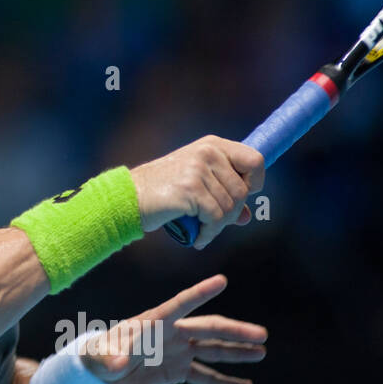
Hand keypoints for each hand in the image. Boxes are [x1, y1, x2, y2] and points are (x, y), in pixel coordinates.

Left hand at [79, 274, 265, 383]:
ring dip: (237, 352)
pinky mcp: (179, 370)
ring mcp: (178, 351)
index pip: (180, 305)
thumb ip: (108, 358)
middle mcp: (171, 333)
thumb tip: (117, 363)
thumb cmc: (98, 355)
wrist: (102, 372)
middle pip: (207, 328)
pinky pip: (205, 377)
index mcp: (153, 322)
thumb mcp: (98, 357)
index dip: (199, 293)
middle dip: (234, 331)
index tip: (221, 281)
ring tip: (261, 352)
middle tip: (261, 334)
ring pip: (213, 350)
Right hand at [130, 136, 265, 248]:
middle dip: (232, 212)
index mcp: (212, 145)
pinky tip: (198, 238)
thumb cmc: (161, 192)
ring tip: (202, 230)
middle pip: (243, 191)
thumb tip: (246, 216)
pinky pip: (216, 218)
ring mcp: (198, 169)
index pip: (255, 160)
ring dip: (219, 225)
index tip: (242, 196)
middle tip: (213, 222)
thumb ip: (222, 195)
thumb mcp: (196, 185)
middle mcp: (207, 153)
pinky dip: (209, 233)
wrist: (127, 197)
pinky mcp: (191, 189)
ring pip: (231, 207)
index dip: (255, 182)